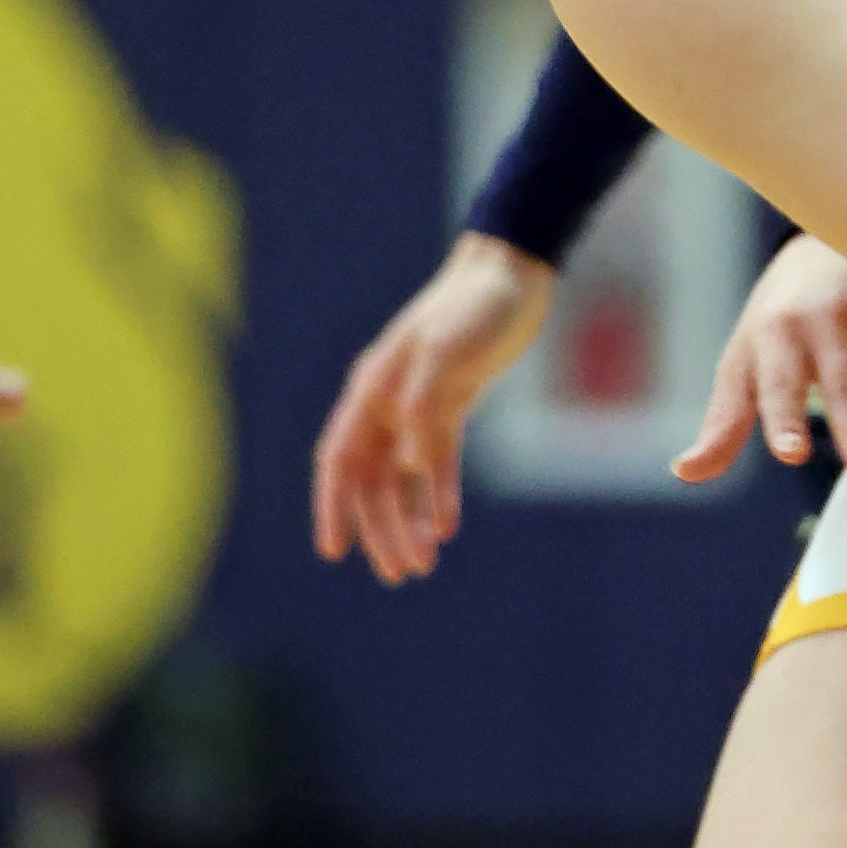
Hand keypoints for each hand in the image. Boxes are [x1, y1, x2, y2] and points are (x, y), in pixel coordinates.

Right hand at [313, 232, 554, 585]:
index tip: (334, 551)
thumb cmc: (475, 305)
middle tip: (401, 573)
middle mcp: (387, 403)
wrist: (513, 274)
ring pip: (400, 479)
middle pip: (372, 480)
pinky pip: (436, 462)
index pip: (341, 460)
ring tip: (422, 564)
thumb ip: (423, 405)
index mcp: (372, 389)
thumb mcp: (447, 350)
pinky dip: (438, 494)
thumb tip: (406, 463)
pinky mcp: (451, 406)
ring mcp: (417, 406)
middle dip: (380, 529)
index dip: (333, 506)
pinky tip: (446, 527)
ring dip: (407, 521)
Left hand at [674, 234, 846, 485]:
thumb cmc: (784, 314)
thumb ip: (727, 420)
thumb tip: (685, 472)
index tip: (791, 453)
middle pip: (841, 379)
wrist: (831, 230)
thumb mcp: (746, 358)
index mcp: (778, 334)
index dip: (782, 416)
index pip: (777, 382)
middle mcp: (828, 321)